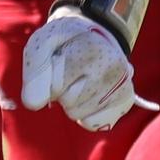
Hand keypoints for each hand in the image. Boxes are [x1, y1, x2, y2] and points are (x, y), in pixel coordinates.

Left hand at [19, 8, 137, 130]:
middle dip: (60, 90)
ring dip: (72, 101)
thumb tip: (33, 103)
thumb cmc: (65, 42)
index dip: (46, 80)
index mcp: (92, 51)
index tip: (54, 64)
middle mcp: (114, 70)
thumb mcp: (44, 43)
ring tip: (79, 79)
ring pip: (77, 114)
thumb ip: (36, 69)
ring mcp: (123, 86)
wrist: (96, 36)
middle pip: (67, 103)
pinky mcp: (125, 101)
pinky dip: (85, 113)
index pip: (55, 87)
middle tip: (68, 72)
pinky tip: (89, 94)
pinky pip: (92, 123)